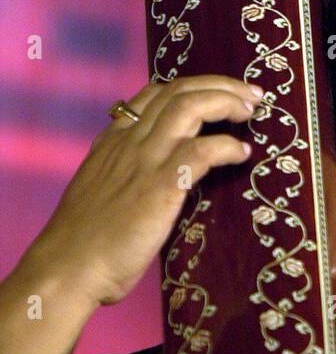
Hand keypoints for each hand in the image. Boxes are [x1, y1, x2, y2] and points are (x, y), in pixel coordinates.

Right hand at [28, 74, 261, 310]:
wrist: (67, 268)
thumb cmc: (85, 240)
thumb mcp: (100, 187)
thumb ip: (124, 169)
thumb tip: (154, 169)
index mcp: (113, 140)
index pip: (154, 93)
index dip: (192, 85)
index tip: (219, 92)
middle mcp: (130, 142)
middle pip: (180, 91)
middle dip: (220, 85)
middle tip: (251, 95)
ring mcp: (145, 161)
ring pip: (190, 107)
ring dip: (227, 102)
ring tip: (250, 112)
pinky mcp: (160, 186)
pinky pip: (201, 150)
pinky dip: (227, 145)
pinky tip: (242, 153)